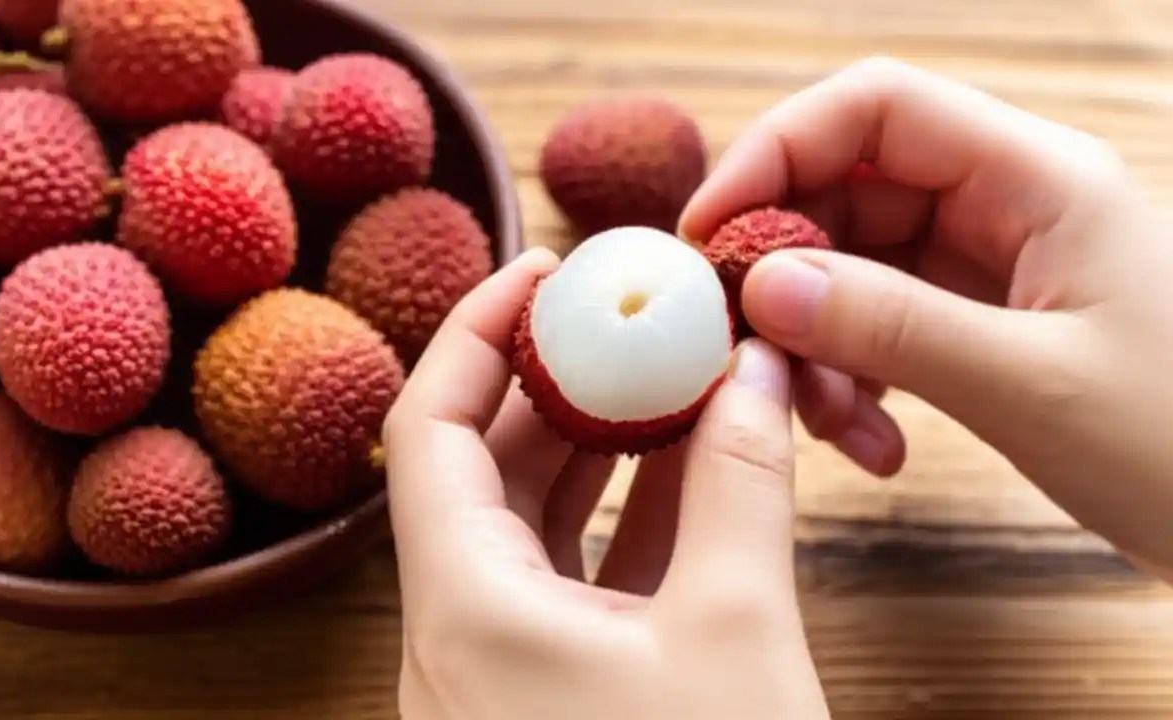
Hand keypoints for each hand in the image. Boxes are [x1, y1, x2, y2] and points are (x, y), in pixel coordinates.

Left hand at [383, 249, 830, 719]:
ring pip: (524, 522)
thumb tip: (755, 368)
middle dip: (556, 382)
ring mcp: (493, 669)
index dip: (479, 329)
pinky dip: (619, 517)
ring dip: (594, 447)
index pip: (428, 426)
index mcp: (464, 611)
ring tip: (666, 376)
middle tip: (625, 315)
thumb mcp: (739, 628)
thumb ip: (743, 483)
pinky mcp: (542, 693)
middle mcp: (454, 636)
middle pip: (476, 465)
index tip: (547, 270)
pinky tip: (686, 464)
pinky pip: (564, 578)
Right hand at [679, 56, 1172, 579]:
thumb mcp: (1029, 385)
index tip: (710, 233)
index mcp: (1037, 179)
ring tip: (837, 426)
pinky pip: (883, 328)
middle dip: (788, 271)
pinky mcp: (984, 326)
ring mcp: (994, 267)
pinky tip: (876, 446)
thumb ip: (890, 326)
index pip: (876, 107)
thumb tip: (763, 285)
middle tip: (747, 349)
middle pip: (849, 192)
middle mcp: (1009, 206)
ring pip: (855, 269)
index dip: (776, 150)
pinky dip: (857, 381)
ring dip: (821, 346)